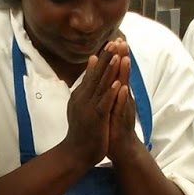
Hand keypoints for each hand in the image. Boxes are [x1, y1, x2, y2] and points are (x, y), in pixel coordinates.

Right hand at [60, 51, 123, 166]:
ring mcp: (88, 108)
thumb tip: (92, 61)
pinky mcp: (95, 118)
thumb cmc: (82, 129)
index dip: (103, 57)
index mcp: (82, 94)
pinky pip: (104, 104)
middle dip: (106, 58)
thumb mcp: (82, 102)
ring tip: (117, 56)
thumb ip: (87, 82)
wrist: (76, 152)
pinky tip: (117, 84)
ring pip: (100, 86)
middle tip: (114, 42)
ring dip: (109, 71)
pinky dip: (110, 93)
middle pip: (97, 75)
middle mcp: (83, 98)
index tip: (112, 42)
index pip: (94, 72)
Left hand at [102, 37, 145, 165]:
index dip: (117, 55)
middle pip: (124, 75)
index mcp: (118, 93)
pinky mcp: (121, 120)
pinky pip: (121, 108)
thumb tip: (106, 74)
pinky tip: (121, 88)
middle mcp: (123, 98)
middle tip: (123, 41)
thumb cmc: (112, 124)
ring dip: (125, 74)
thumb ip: (108, 88)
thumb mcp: (109, 103)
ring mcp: (124, 108)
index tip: (116, 38)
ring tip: (125, 58)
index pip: (118, 71)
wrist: (120, 147)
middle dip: (123, 58)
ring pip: (124, 88)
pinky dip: (121, 98)